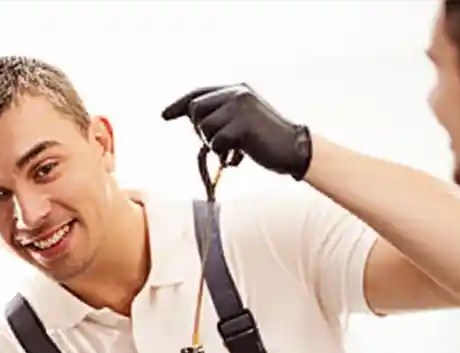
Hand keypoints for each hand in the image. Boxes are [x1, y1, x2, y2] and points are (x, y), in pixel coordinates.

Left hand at [161, 84, 312, 180]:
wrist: (294, 149)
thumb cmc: (266, 141)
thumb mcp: (241, 122)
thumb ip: (221, 117)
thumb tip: (193, 121)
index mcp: (237, 89)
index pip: (199, 93)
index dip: (179, 105)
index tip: (164, 115)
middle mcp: (237, 93)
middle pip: (195, 109)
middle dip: (200, 130)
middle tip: (218, 143)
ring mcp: (240, 107)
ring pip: (204, 127)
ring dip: (214, 144)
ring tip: (233, 149)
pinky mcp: (242, 125)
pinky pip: (216, 142)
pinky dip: (223, 153)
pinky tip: (239, 156)